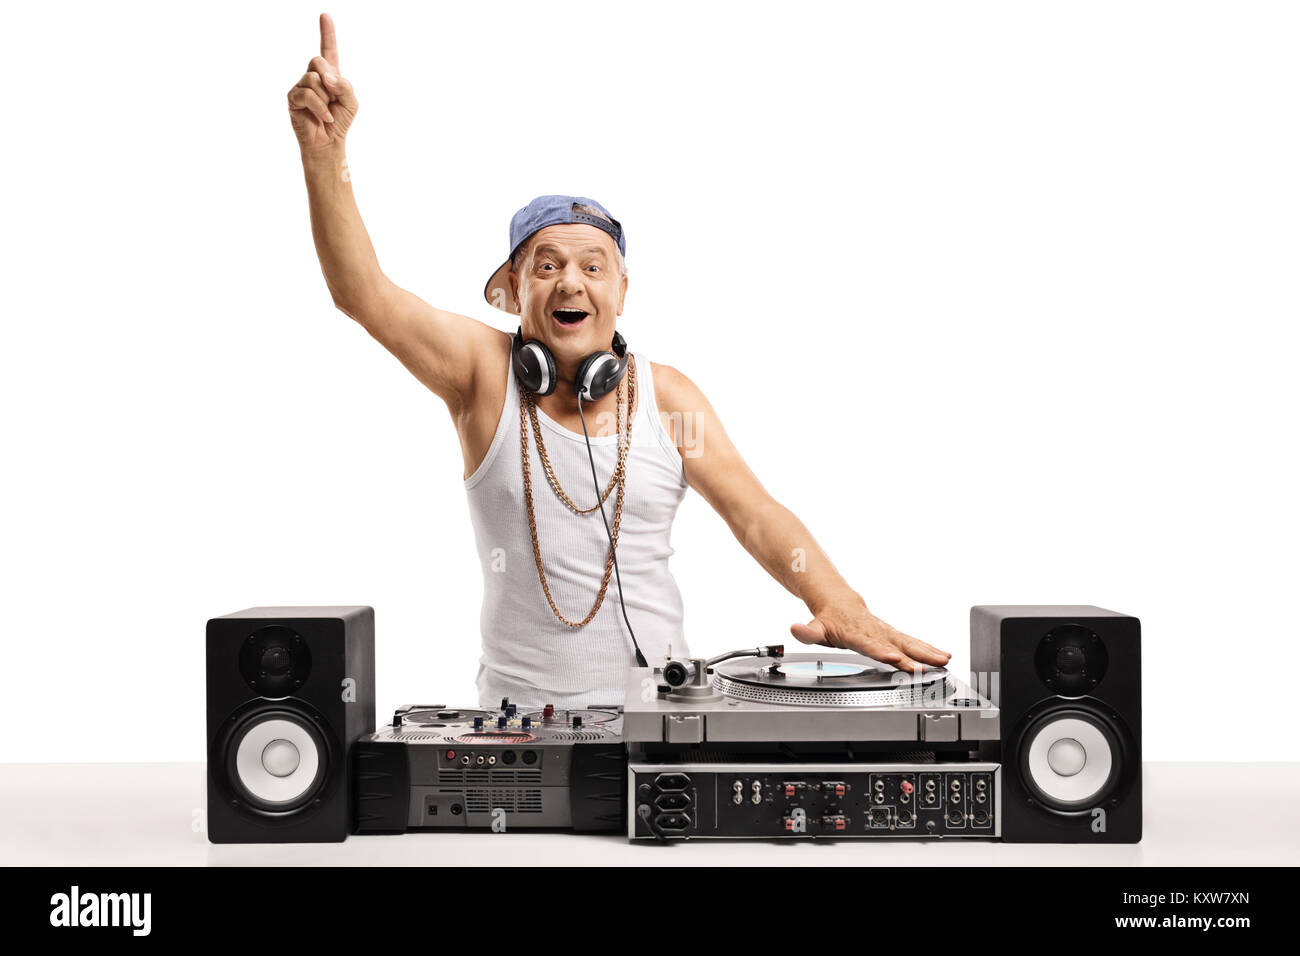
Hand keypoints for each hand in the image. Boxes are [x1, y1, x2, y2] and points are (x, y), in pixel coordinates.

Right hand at [287, 13, 359, 152]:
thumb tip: (325, 77)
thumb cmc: (339, 121)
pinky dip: (320, 107)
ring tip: (328, 111)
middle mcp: (313, 76)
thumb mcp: (351, 102)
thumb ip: (344, 85)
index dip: (327, 33)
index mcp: (329, 74)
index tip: (325, 15)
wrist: (328, 143)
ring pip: (313, 79)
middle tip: (333, 97)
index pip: (328, 50)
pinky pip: (307, 94)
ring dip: (326, 98)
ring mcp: (301, 86)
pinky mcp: (293, 98)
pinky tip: (324, 117)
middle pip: (318, 60)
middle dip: (329, 78)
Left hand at [790, 602, 951, 673]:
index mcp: (857, 634)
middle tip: (927, 667)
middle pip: (896, 646)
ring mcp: (887, 633)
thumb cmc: (828, 620)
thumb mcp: (814, 627)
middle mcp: (875, 633)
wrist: (840, 603)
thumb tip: (794, 628)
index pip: (871, 645)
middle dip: (913, 657)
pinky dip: (929, 649)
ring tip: (944, 661)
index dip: (883, 653)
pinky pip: (913, 642)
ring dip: (928, 653)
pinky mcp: (894, 634)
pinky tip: (943, 657)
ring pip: (910, 643)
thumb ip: (806, 632)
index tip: (895, 659)